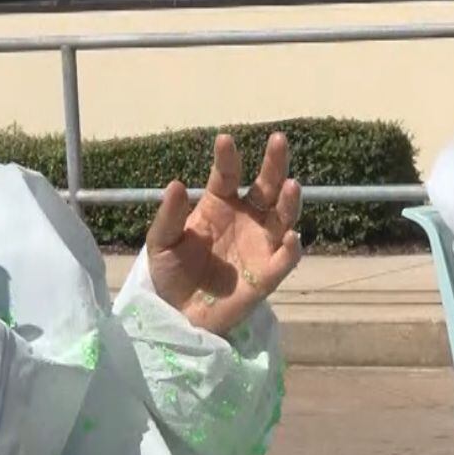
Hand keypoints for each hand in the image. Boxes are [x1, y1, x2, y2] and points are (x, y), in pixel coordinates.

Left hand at [146, 133, 303, 336]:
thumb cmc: (171, 272)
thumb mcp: (162, 242)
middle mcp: (246, 219)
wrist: (177, 314)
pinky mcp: (267, 275)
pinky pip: (284, 260)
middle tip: (278, 140)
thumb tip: (177, 183)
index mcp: (219, 205)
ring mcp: (259, 245)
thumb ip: (170, 215)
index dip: (228, 157)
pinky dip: (291, 249)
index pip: (228, 175)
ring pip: (282, 217)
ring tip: (291, 185)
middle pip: (266, 187)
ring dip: (289, 201)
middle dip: (274, 164)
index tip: (225, 139)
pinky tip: (290, 236)